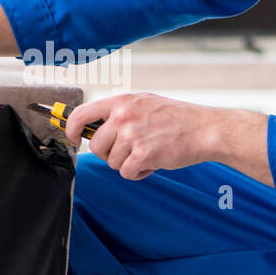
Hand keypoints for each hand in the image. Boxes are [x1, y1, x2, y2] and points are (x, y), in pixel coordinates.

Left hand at [64, 92, 221, 180]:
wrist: (204, 129)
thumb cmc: (177, 117)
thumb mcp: (144, 102)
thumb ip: (120, 112)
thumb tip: (94, 127)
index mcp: (121, 101)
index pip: (81, 114)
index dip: (71, 129)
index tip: (74, 138)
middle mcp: (123, 116)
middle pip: (95, 146)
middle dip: (109, 154)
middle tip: (129, 150)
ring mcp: (132, 135)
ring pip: (112, 162)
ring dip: (128, 163)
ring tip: (148, 152)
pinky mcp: (142, 154)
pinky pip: (126, 173)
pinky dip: (138, 173)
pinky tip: (152, 162)